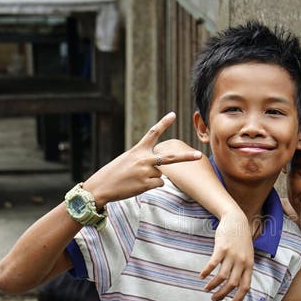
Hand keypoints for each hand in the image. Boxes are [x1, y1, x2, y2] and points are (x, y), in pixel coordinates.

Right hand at [83, 113, 200, 206]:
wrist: (101, 185)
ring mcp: (146, 172)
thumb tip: (161, 171)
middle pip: (170, 157)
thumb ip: (145, 159)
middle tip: (198, 155)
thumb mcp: (128, 159)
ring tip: (136, 178)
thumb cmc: (115, 172)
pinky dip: (151, 185)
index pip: (153, 133)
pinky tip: (138, 185)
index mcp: (138, 149)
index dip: (164, 123)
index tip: (173, 114)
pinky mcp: (146, 184)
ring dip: (152, 177)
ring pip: (162, 175)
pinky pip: (159, 184)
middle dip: (186, 157)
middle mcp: (144, 159)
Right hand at [200, 208, 253, 300]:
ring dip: (213, 286)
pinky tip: (201, 276)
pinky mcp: (221, 248)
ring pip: (221, 277)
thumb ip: (244, 267)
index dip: (238, 298)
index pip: (245, 286)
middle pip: (232, 285)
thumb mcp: (247, 254)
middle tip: (214, 299)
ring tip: (206, 289)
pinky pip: (213, 264)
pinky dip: (206, 272)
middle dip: (222, 295)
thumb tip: (237, 284)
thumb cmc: (241, 239)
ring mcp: (232, 255)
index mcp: (249, 265)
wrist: (236, 220)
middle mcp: (241, 262)